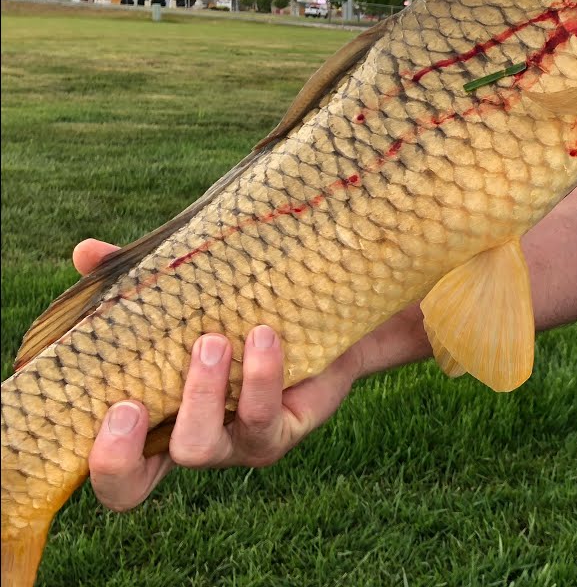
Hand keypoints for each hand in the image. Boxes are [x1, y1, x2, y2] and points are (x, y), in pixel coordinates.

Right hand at [77, 239, 359, 511]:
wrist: (327, 321)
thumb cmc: (243, 317)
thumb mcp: (187, 299)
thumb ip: (132, 282)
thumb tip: (85, 252)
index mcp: (153, 424)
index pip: (111, 472)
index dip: (100, 461)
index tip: (109, 407)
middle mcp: (188, 443)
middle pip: (132, 488)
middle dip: (120, 455)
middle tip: (127, 404)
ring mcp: (235, 446)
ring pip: (199, 447)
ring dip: (198, 394)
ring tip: (212, 339)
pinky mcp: (281, 434)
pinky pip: (262, 416)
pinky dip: (259, 375)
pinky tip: (262, 336)